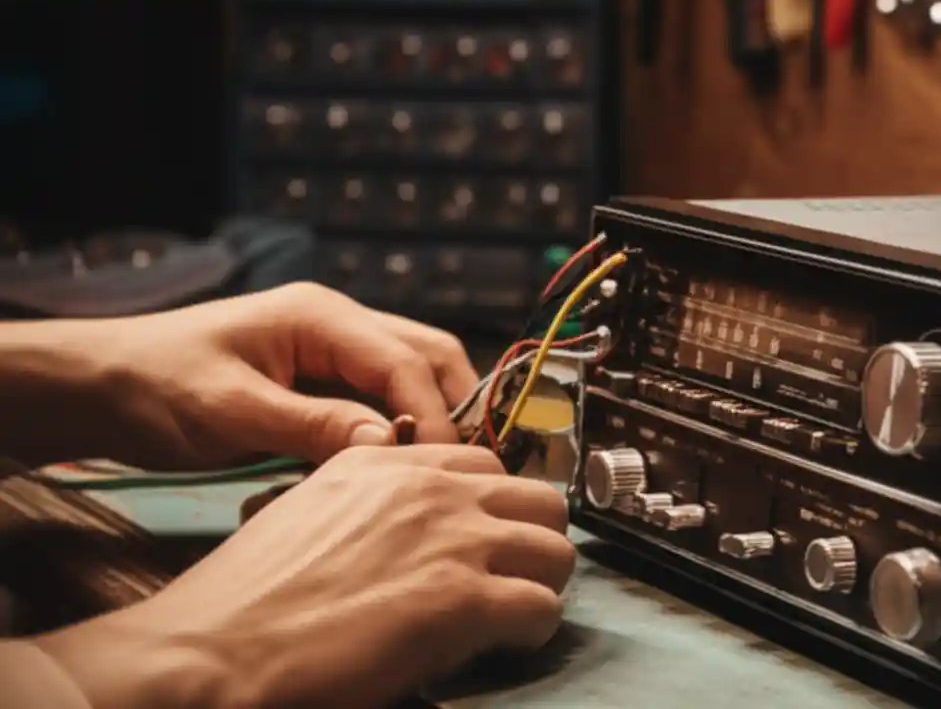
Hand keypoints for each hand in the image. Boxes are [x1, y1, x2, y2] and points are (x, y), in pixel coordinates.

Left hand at [0, 282, 478, 467]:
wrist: (99, 386)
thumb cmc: (155, 387)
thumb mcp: (232, 411)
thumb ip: (314, 426)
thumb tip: (392, 449)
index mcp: (321, 315)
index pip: (406, 361)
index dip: (434, 416)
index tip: (442, 472)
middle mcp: (339, 322)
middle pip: (429, 354)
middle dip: (455, 407)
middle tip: (461, 469)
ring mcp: (333, 347)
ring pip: (413, 373)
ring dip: (433, 415)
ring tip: (438, 470)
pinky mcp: (322, 378)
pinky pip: (382, 396)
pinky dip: (401, 426)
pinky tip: (396, 464)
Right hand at [33, 445, 575, 708]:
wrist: (214, 647)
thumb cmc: (246, 596)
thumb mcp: (306, 511)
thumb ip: (367, 506)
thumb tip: (403, 535)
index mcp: (386, 463)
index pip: (485, 464)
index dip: (495, 507)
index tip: (488, 538)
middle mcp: (429, 489)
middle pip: (539, 498)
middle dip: (534, 539)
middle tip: (513, 576)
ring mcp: (453, 540)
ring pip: (556, 549)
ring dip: (541, 582)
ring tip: (513, 612)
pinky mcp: (463, 600)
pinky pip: (542, 606)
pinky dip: (532, 629)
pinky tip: (504, 643)